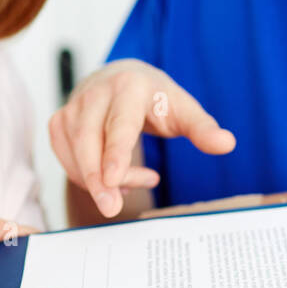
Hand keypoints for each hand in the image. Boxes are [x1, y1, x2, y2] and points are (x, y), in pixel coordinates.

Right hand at [49, 58, 235, 217]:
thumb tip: (227, 144)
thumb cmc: (156, 99)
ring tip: (132, 185)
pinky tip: (113, 179)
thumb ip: (203, 129)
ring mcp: (73, 106)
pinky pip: (66, 157)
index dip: (115, 153)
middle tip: (112, 209)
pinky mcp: (59, 122)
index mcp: (129, 86)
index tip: (112, 179)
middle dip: (97, 179)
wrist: (122, 78)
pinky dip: (87, 176)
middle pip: (88, 140)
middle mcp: (96, 92)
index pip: (119, 124)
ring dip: (99, 179)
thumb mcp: (184, 110)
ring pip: (76, 151)